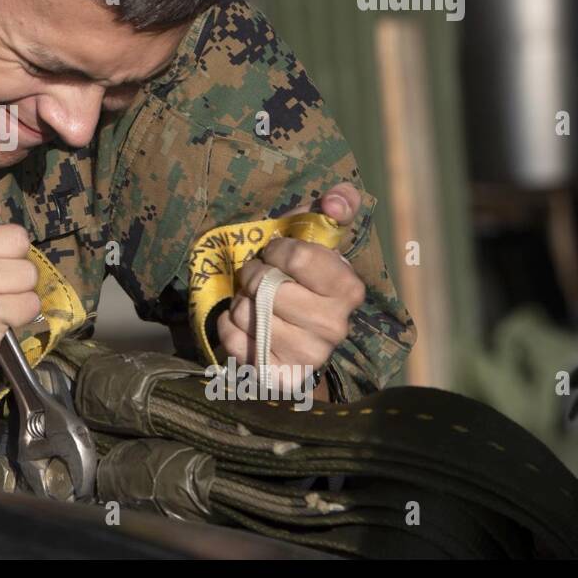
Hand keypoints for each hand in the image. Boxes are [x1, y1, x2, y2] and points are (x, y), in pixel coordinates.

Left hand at [215, 183, 366, 384]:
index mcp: (348, 289)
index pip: (295, 256)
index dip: (275, 250)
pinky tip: (243, 323)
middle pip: (267, 287)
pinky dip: (229, 327)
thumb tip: (334, 200)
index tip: (276, 254)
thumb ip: (335, 206)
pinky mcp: (280, 376)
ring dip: (241, 301)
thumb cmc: (302, 276)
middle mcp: (334, 326)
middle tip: (259, 279)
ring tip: (254, 301)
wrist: (296, 334)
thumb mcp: (318, 236)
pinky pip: (234, 342)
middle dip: (253, 276)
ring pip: (248, 313)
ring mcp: (308, 355)